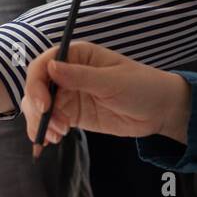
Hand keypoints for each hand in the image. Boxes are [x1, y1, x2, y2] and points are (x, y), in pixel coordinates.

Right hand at [21, 41, 190, 148]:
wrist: (159, 110)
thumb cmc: (141, 86)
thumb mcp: (112, 81)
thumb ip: (81, 77)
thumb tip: (51, 67)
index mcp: (77, 55)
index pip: (44, 65)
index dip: (37, 84)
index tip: (44, 104)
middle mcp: (68, 73)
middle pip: (37, 87)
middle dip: (37, 108)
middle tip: (49, 127)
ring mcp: (70, 94)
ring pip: (40, 106)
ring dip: (40, 122)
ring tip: (55, 136)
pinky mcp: (73, 114)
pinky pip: (51, 120)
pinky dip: (46, 131)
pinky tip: (51, 141)